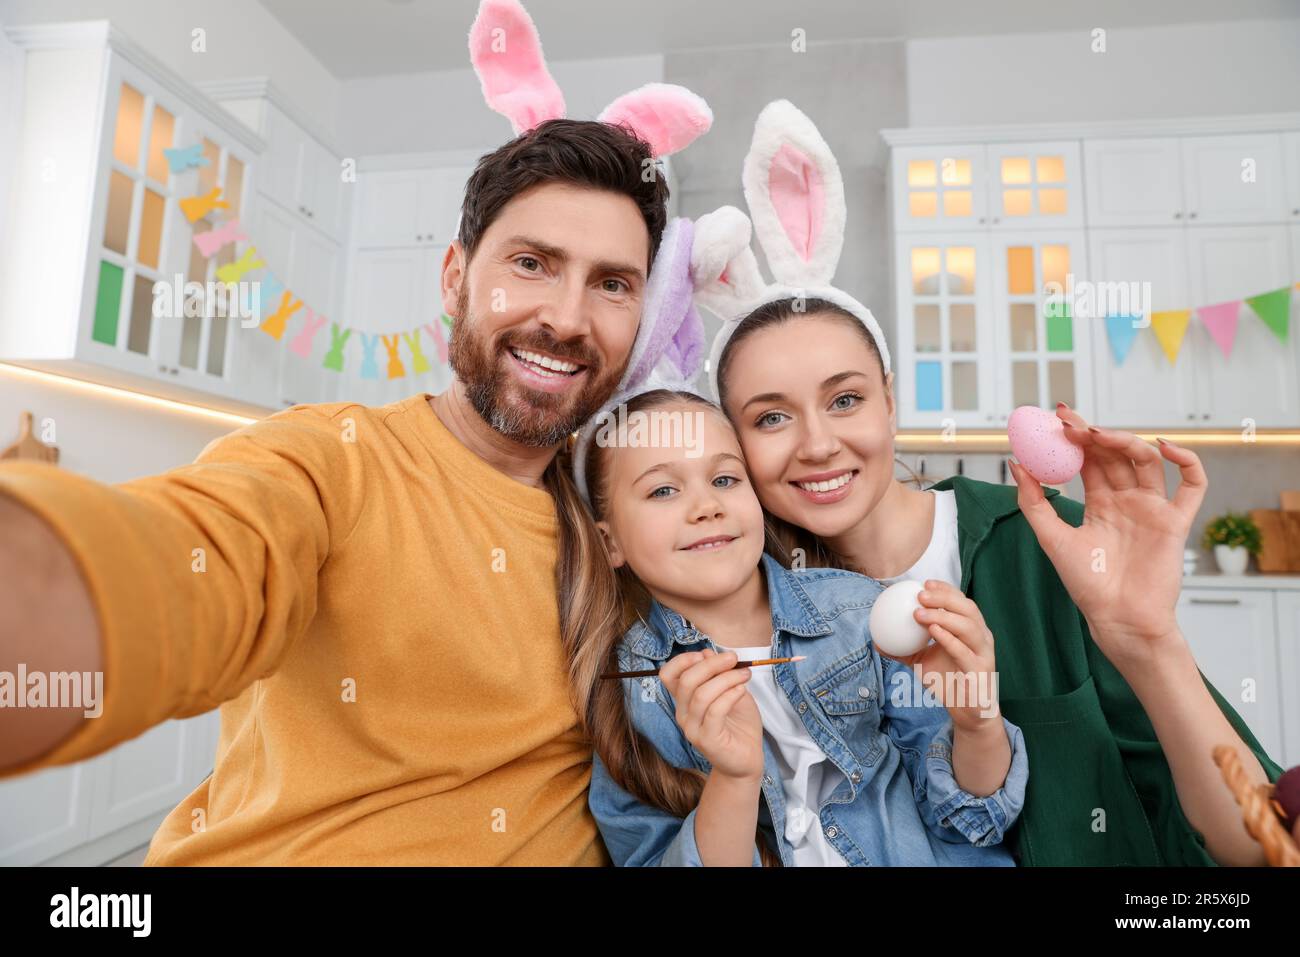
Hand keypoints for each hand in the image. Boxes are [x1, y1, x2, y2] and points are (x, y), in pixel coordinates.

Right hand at [658, 649, 762, 781]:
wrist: (746, 760)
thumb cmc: (739, 725)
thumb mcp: (730, 691)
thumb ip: (718, 674)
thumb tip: (706, 652)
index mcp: (684, 700)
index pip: (667, 675)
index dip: (683, 660)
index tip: (707, 654)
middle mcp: (683, 714)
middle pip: (686, 681)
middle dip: (712, 664)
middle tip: (734, 659)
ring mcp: (693, 729)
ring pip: (701, 694)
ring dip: (726, 678)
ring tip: (745, 675)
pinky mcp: (707, 740)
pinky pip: (715, 711)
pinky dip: (730, 695)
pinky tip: (742, 690)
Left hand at [893, 580, 999, 732]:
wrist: (966, 711)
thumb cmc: (946, 681)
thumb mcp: (921, 662)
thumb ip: (903, 649)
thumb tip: (876, 640)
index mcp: (971, 630)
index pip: (961, 603)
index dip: (946, 589)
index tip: (924, 583)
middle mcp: (981, 638)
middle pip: (967, 609)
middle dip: (944, 597)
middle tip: (920, 595)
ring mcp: (983, 653)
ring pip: (968, 627)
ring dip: (943, 616)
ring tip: (919, 613)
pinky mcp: (981, 670)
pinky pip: (964, 651)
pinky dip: (948, 639)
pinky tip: (932, 631)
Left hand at [1008, 403, 1204, 665]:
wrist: (1118, 618)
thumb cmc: (1086, 585)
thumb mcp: (1052, 539)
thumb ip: (1034, 502)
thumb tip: (1016, 463)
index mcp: (1099, 504)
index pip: (1088, 460)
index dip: (1074, 437)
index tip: (1055, 417)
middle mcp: (1127, 501)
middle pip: (1114, 455)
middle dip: (1092, 433)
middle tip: (1068, 420)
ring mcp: (1152, 509)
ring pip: (1146, 461)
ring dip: (1124, 441)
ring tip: (1096, 434)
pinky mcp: (1175, 522)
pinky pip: (1193, 486)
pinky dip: (1187, 461)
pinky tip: (1163, 446)